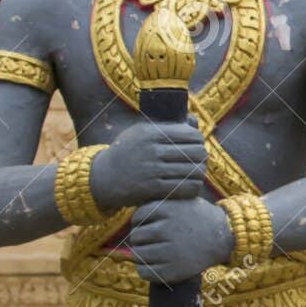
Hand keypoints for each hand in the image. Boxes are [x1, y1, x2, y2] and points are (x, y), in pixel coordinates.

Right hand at [90, 118, 206, 208]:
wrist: (103, 177)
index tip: (197, 145)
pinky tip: (192, 186)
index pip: (191, 134)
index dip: (199, 140)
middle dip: (202, 157)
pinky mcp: (152, 188)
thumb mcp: (142, 133)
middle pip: (196, 152)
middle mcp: (152, 149)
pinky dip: (193, 187)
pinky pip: (184, 187)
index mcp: (152, 133)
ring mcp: (152, 169)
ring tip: (198, 173)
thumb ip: (168, 126)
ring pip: (193, 171)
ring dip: (199, 173)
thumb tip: (193, 119)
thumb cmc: (128, 152)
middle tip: (201, 161)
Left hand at [127, 196, 233, 282]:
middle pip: (136, 236)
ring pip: (138, 255)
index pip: (137, 217)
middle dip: (140, 239)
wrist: (225, 236)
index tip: (149, 226)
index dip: (139, 222)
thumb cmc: (199, 217)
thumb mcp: (181, 200)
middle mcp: (167, 229)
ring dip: (141, 255)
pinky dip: (144, 270)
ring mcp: (170, 250)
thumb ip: (158, 203)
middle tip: (150, 241)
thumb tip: (130, 219)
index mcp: (167, 209)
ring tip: (152, 253)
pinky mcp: (174, 270)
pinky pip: (145, 272)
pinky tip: (152, 265)